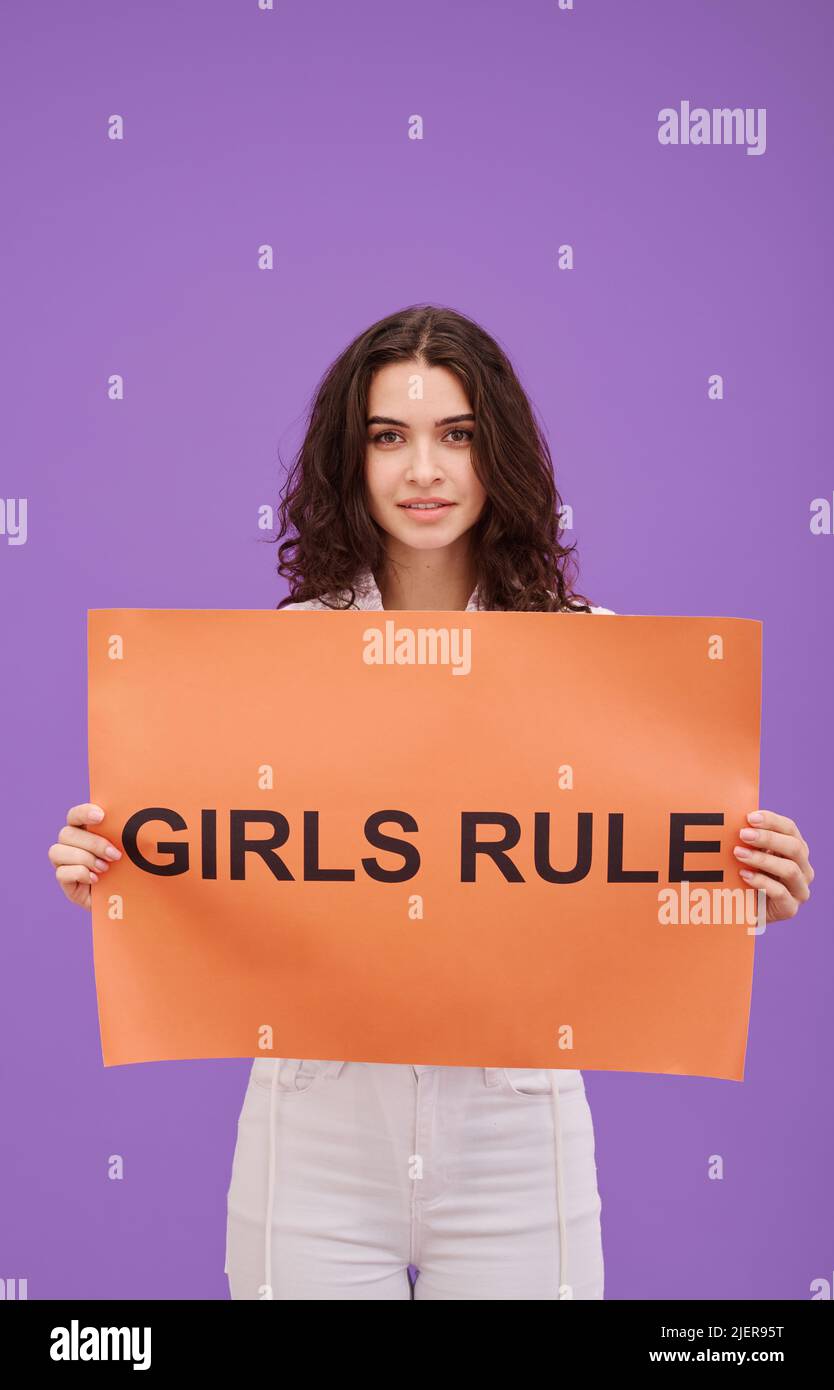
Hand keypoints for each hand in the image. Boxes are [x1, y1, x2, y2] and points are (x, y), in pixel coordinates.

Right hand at [47, 803, 121, 909]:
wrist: (125, 899)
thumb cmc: (128, 868)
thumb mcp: (130, 850)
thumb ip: (129, 835)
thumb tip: (143, 823)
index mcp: (84, 829)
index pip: (75, 815)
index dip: (84, 812)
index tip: (101, 816)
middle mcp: (70, 843)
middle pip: (67, 833)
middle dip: (93, 843)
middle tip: (115, 855)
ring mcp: (63, 862)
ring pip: (57, 852)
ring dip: (85, 859)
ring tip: (105, 869)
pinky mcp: (65, 882)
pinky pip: (61, 873)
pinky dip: (79, 874)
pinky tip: (95, 880)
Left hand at [733, 809, 813, 923]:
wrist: (740, 910)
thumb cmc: (744, 876)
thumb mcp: (748, 853)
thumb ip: (749, 838)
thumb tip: (735, 816)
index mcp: (795, 850)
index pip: (790, 829)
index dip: (771, 820)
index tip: (749, 817)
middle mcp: (804, 869)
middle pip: (795, 847)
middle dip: (768, 838)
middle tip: (743, 834)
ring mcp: (800, 890)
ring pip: (790, 869)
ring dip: (762, 859)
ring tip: (738, 853)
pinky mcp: (790, 908)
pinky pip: (780, 892)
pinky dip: (761, 881)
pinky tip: (744, 875)